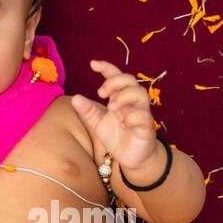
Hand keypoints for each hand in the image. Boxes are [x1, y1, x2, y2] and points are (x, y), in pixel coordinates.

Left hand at [69, 59, 157, 173]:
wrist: (131, 158)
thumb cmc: (116, 137)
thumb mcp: (97, 124)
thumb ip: (88, 111)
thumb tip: (75, 98)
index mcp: (119, 98)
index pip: (116, 76)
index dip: (106, 68)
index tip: (93, 64)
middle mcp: (132, 102)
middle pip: (130, 80)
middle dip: (115, 82)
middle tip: (100, 93)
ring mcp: (141, 113)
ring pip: (140, 94)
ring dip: (124, 96)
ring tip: (111, 107)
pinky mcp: (147, 127)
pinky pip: (144, 116)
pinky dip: (133, 116)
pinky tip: (124, 122)